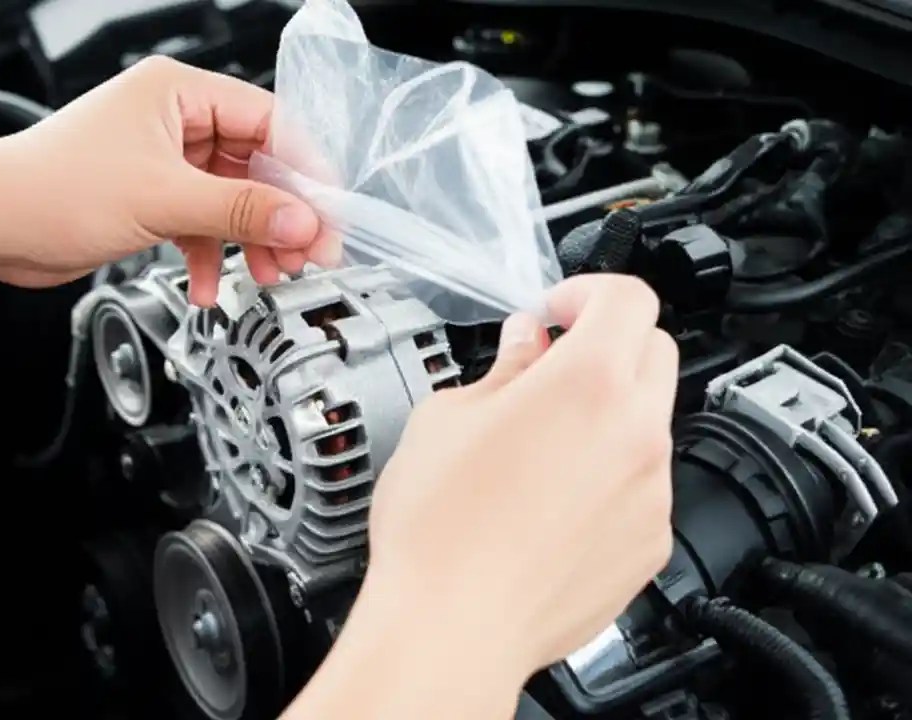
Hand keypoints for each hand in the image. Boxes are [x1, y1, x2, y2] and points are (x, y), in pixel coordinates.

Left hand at [0, 55, 337, 303]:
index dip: (303, 170)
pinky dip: (208, 255)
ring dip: (249, 241)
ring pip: (228, 199)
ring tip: (267, 274)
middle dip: (280, 215)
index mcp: (178, 92)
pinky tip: (208, 287)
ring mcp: (159, 160)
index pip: (268, 121)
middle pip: (254, 165)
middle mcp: (172, 120)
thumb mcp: (164, 200)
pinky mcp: (146, 198)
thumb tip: (303, 221)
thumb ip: (241, 212)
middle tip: (307, 254)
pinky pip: (198, 224)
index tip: (328, 213)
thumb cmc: (49, 188)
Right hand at [325, 275, 677, 713]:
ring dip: (607, 413)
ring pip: (648, 422)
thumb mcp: (447, 417)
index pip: (629, 298)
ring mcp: (651, 491)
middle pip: (655, 351)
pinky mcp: (649, 541)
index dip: (588, 292)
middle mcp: (636, 432)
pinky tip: (551, 500)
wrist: (453, 625)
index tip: (559, 311)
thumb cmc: (439, 529)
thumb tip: (526, 345)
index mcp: (588, 383)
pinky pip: (643, 484)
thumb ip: (502, 368)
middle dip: (607, 345)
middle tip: (552, 366)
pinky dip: (610, 475)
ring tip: (539, 447)